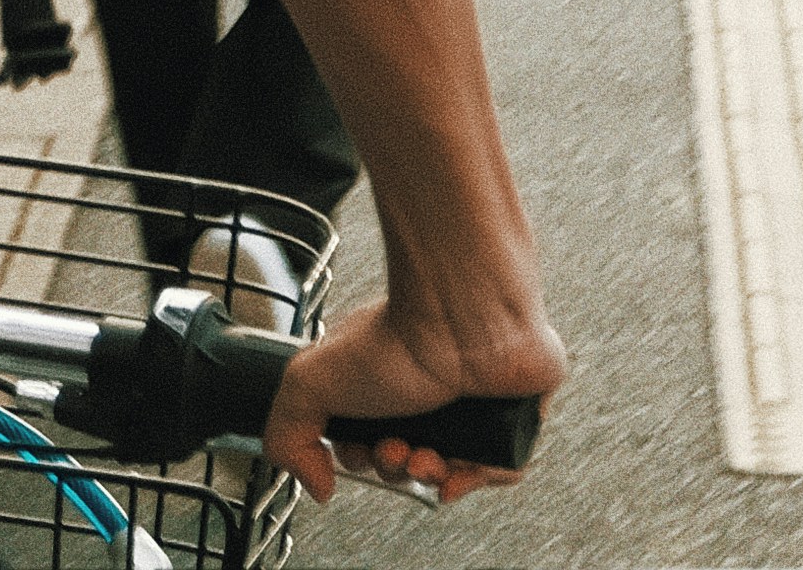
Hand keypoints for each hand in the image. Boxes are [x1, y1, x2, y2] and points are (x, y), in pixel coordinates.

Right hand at [265, 294, 564, 504]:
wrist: (459, 318)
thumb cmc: (395, 335)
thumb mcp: (311, 382)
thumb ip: (288, 437)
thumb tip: (317, 484)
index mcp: (385, 382)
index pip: (372, 441)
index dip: (364, 460)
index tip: (361, 452)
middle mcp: (429, 392)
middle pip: (411, 461)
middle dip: (396, 470)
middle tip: (394, 451)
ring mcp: (473, 403)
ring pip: (455, 468)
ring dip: (433, 479)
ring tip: (425, 461)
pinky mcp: (514, 411)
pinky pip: (503, 464)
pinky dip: (481, 476)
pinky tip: (460, 470)